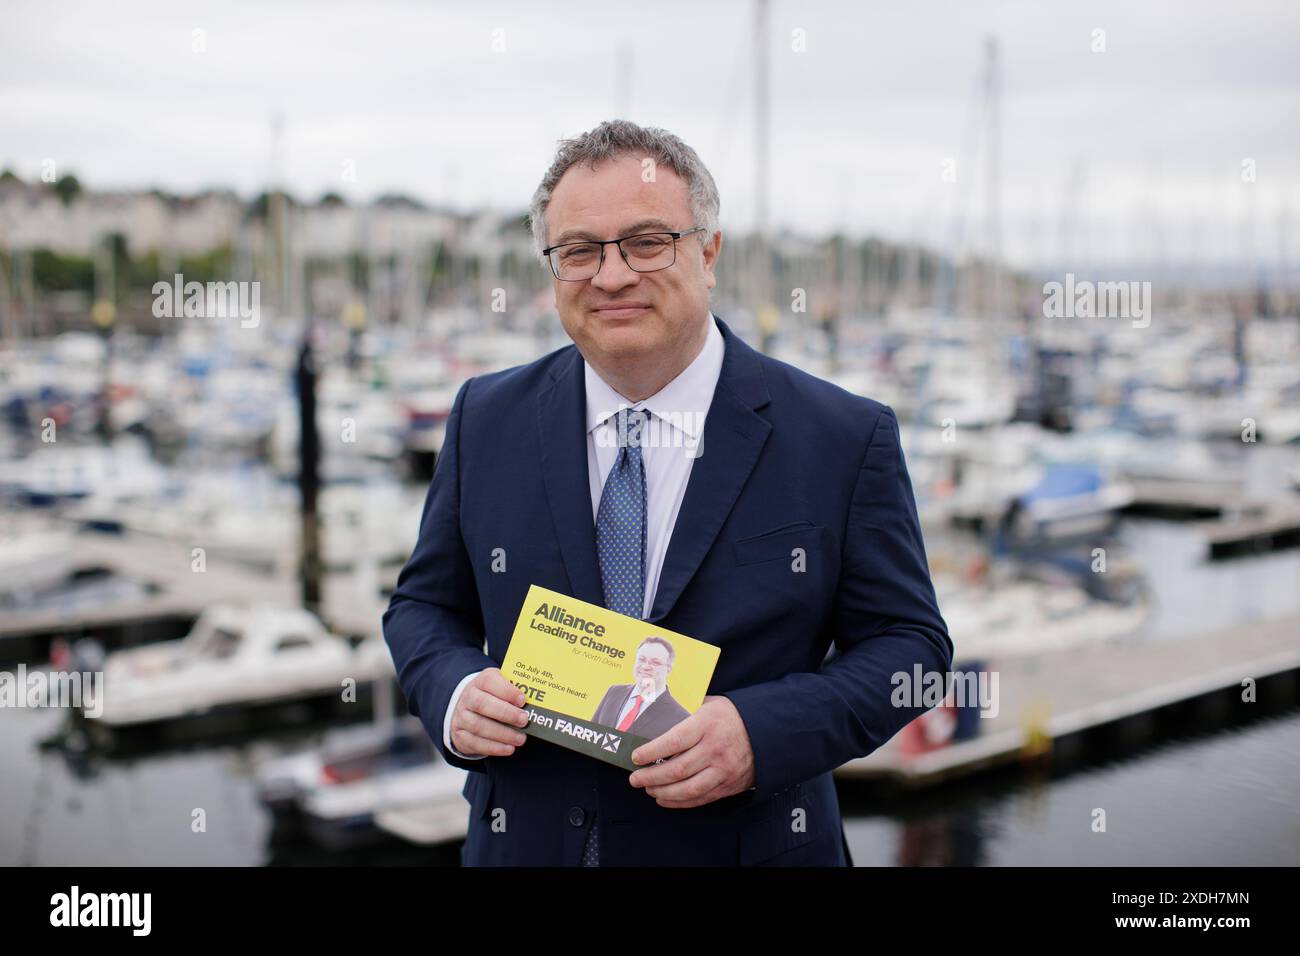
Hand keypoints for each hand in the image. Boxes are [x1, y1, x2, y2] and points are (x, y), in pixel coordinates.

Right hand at [449, 668, 529, 756]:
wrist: (468, 708)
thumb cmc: (493, 697)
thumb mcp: (502, 686)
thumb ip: (516, 689)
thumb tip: (538, 697)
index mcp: (481, 681)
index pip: (489, 681)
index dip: (507, 691)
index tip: (523, 700)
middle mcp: (468, 697)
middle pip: (482, 704)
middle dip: (506, 713)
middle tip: (524, 720)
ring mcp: (462, 717)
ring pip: (478, 726)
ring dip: (502, 734)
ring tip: (520, 738)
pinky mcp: (460, 735)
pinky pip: (475, 743)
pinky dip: (494, 747)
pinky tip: (509, 748)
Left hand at [627, 695, 754, 807]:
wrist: (765, 732)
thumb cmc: (730, 716)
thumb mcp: (708, 704)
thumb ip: (684, 709)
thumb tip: (653, 711)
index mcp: (707, 724)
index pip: (674, 741)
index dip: (651, 751)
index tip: (636, 757)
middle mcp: (715, 749)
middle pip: (677, 769)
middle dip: (651, 777)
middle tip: (634, 779)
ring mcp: (723, 770)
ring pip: (688, 789)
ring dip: (663, 793)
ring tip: (648, 789)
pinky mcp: (728, 785)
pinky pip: (700, 799)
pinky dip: (679, 803)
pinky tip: (664, 799)